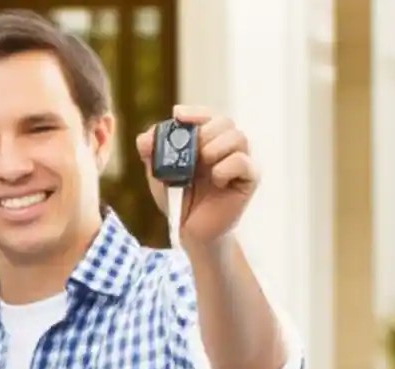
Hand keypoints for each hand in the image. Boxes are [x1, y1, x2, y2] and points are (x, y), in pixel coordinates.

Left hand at [136, 105, 258, 249]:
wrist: (189, 230)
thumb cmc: (177, 199)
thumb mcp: (158, 174)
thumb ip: (151, 154)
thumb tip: (144, 137)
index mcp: (207, 140)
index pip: (207, 116)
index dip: (194, 113)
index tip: (177, 115)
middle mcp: (227, 147)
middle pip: (224, 122)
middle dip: (204, 132)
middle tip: (191, 150)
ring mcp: (241, 161)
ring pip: (238, 137)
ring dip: (215, 147)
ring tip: (202, 163)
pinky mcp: (249, 179)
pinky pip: (243, 162)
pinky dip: (226, 167)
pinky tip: (216, 180)